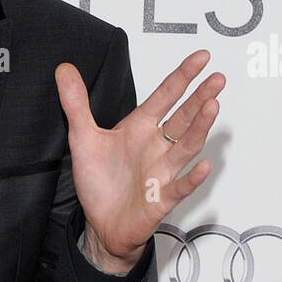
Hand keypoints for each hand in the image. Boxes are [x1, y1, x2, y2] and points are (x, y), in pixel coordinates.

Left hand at [54, 48, 224, 269]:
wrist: (101, 224)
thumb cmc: (99, 183)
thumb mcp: (82, 138)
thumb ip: (76, 103)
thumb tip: (64, 70)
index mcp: (139, 129)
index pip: (165, 97)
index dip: (182, 77)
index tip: (201, 58)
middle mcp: (155, 147)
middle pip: (183, 118)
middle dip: (200, 98)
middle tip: (217, 79)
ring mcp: (161, 172)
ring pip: (186, 147)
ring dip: (200, 128)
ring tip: (212, 107)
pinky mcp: (160, 199)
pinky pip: (180, 188)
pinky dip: (192, 179)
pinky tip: (203, 167)